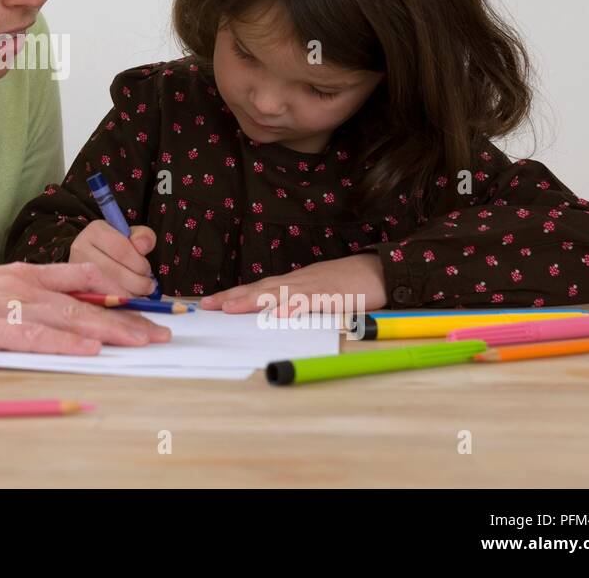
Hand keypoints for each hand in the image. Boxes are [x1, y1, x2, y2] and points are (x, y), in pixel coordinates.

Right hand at [0, 261, 171, 354]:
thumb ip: (22, 294)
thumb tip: (54, 309)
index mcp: (24, 275)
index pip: (84, 281)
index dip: (121, 293)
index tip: (151, 305)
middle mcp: (24, 286)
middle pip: (88, 303)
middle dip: (129, 318)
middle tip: (163, 332)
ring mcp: (8, 305)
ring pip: (71, 319)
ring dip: (111, 331)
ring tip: (144, 342)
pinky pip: (37, 337)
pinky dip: (66, 344)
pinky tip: (91, 350)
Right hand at [67, 220, 157, 296]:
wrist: (91, 262)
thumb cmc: (115, 250)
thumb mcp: (130, 238)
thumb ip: (143, 237)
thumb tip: (142, 246)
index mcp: (95, 230)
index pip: (122, 249)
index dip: (140, 264)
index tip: (146, 270)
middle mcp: (80, 248)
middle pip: (116, 271)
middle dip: (138, 282)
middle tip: (147, 285)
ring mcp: (75, 270)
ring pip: (109, 289)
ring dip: (131, 295)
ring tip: (138, 293)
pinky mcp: (76, 289)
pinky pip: (102, 301)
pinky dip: (119, 304)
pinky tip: (126, 301)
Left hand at [197, 253, 387, 314]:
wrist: (381, 270)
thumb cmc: (350, 284)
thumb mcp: (318, 294)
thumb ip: (298, 304)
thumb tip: (276, 318)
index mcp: (294, 283)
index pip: (257, 289)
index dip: (233, 295)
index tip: (210, 302)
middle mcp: (298, 281)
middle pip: (260, 288)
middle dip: (232, 296)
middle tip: (207, 305)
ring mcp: (314, 286)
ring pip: (278, 293)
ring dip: (253, 300)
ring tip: (230, 308)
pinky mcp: (333, 293)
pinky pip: (311, 301)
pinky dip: (294, 307)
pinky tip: (279, 314)